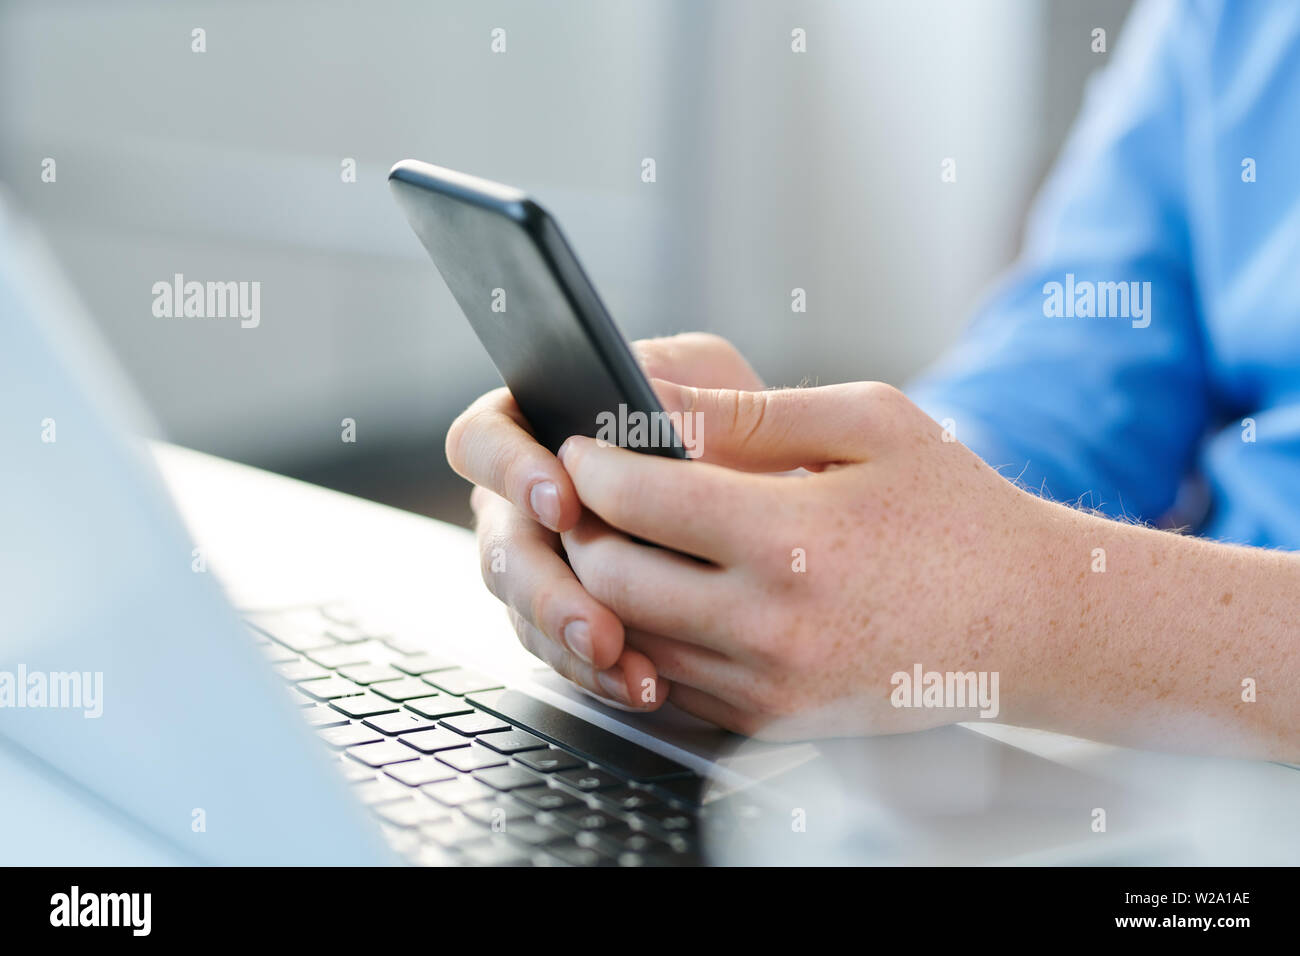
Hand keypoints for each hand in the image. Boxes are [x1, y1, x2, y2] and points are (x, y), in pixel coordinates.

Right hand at [446, 333, 764, 709]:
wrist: (770, 493)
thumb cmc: (725, 420)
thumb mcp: (712, 379)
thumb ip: (683, 386)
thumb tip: (653, 404)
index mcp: (532, 426)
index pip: (482, 440)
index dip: (509, 471)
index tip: (561, 502)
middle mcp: (522, 501)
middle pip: (498, 546)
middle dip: (544, 589)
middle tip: (594, 617)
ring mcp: (541, 564)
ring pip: (524, 611)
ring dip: (570, 642)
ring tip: (624, 662)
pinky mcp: (569, 618)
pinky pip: (563, 653)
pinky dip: (600, 672)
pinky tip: (641, 683)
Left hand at [559, 379, 1299, 757]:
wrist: (1033, 624)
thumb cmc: (957, 513)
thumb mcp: (868, 425)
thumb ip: (747, 408)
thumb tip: (651, 391)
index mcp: (791, 538)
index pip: (636, 498)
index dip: (591, 462)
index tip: (583, 441)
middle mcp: (771, 625)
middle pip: (611, 575)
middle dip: (583, 525)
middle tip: (592, 490)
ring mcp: (770, 685)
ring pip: (630, 635)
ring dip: (608, 583)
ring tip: (629, 534)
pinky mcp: (774, 720)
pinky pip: (670, 680)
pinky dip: (651, 634)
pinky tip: (672, 590)